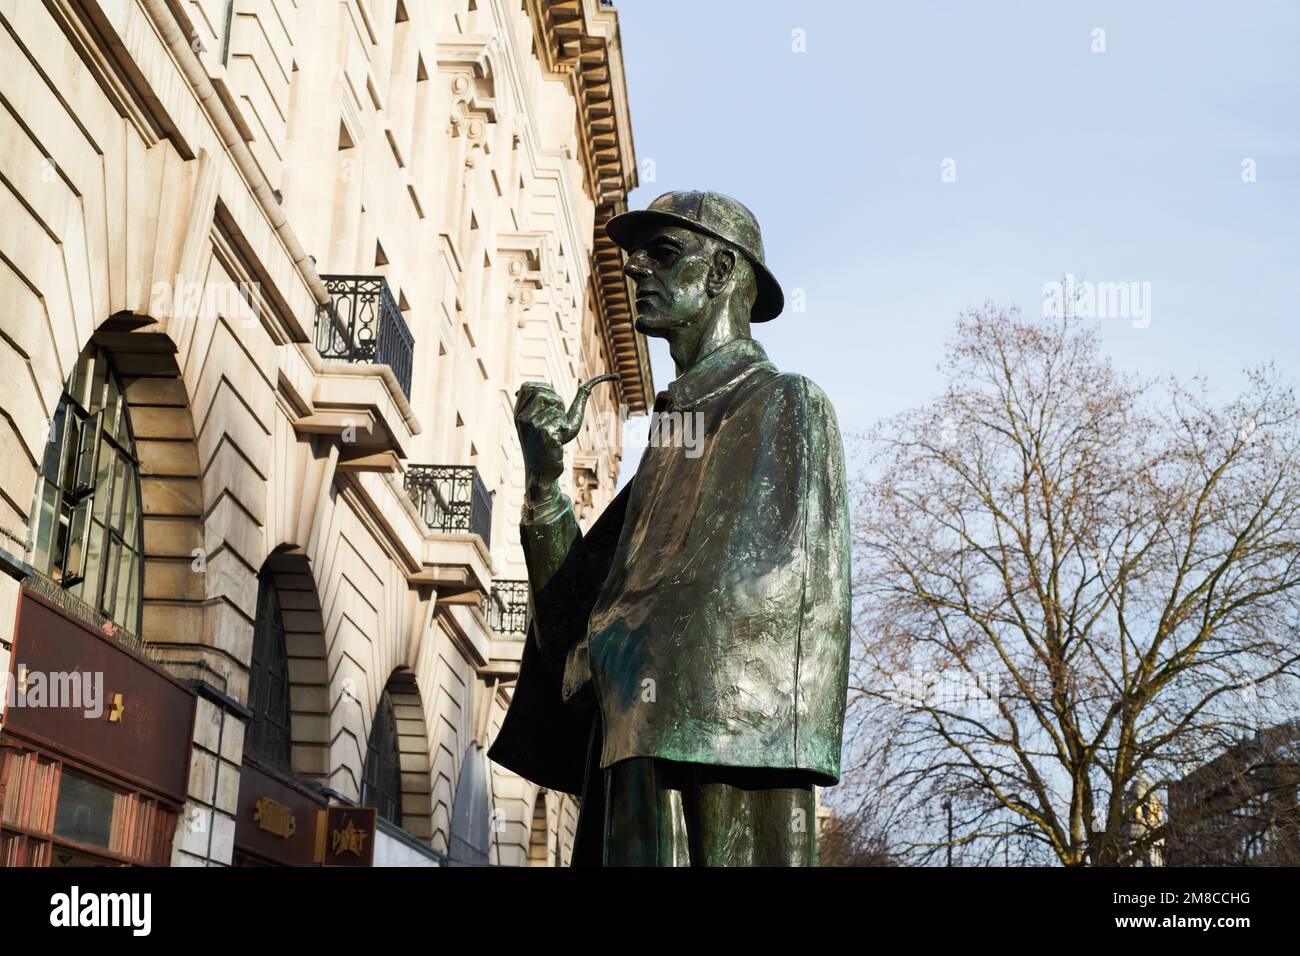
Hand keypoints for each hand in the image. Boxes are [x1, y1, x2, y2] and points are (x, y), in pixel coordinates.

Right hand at [514, 375, 616, 502]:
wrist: (542, 472)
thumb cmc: (549, 446)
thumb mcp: (547, 422)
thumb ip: (556, 403)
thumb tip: (585, 386)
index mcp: (519, 413)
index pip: (527, 386)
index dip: (544, 388)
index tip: (553, 401)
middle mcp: (522, 417)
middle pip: (544, 393)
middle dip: (558, 402)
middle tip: (557, 419)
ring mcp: (531, 425)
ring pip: (556, 406)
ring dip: (562, 418)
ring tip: (557, 432)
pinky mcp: (543, 433)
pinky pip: (562, 420)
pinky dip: (565, 429)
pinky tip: (557, 441)